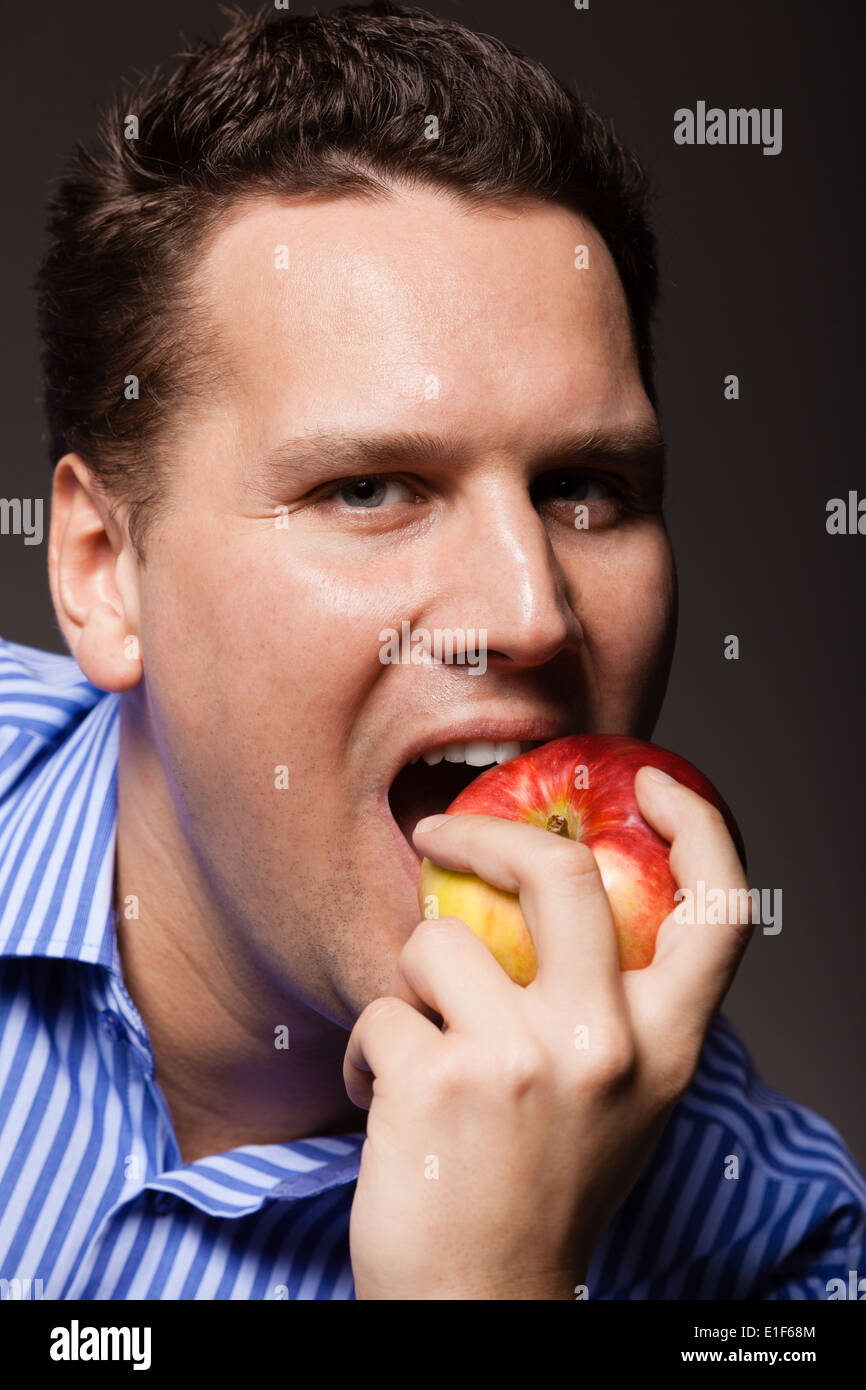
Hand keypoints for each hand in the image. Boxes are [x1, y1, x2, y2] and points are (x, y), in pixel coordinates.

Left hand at [344, 766, 751, 1299]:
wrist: (477, 1305)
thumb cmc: (541, 1192)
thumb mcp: (618, 1101)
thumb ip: (612, 1010)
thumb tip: (559, 898)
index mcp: (665, 1051)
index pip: (720, 913)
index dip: (699, 825)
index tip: (652, 782)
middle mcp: (606, 1048)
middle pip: (561, 873)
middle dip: (486, 833)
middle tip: (438, 834)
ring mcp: (521, 1060)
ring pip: (435, 940)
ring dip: (410, 988)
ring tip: (420, 1053)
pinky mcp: (437, 1078)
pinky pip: (380, 1010)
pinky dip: (369, 1050)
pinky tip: (387, 1104)